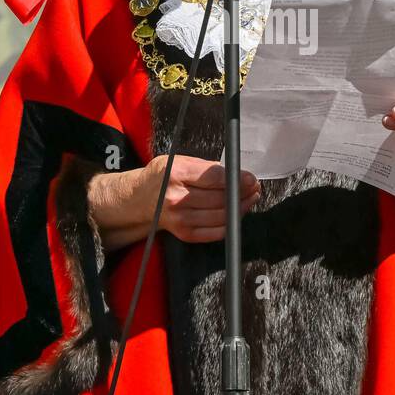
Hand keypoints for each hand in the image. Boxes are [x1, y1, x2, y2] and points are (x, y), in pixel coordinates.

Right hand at [134, 154, 260, 243]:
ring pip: (221, 216)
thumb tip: (234, 173)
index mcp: (175, 174)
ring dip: (241, 208)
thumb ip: (205, 167)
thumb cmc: (162, 177)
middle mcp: (176, 198)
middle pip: (220, 199)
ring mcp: (180, 218)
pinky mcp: (185, 233)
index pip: (214, 178)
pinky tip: (236, 213)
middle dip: (243, 193)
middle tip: (253, 187)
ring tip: (249, 198)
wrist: (140, 199)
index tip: (250, 179)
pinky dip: (230, 223)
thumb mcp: (179, 161)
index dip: (237, 179)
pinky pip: (215, 232)